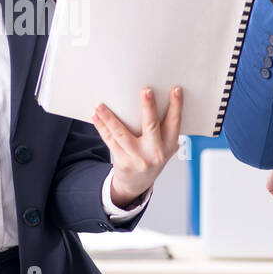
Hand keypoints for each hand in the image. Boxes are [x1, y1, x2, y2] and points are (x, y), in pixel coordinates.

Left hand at [90, 86, 182, 204]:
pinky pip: (109, 140)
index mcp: (168, 145)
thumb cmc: (151, 159)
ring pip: (121, 134)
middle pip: (151, 126)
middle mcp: (155, 153)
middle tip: (146, 90)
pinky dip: (101, 127)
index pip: (174, 123)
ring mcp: (137, 158)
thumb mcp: (164, 147)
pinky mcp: (122, 161)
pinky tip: (96, 116)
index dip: (176, 106)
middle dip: (149, 107)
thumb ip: (163, 129)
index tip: (175, 90)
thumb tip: (154, 99)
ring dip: (109, 117)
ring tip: (101, 105)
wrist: (137, 184)